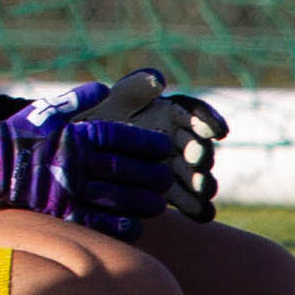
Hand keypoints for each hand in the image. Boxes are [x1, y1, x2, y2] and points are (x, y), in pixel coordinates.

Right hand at [0, 85, 180, 234]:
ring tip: (156, 204)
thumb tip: (102, 86)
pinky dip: (122, 227)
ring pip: (120, 199)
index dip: (148, 144)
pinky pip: (101, 225)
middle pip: (127, 170)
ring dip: (144, 203)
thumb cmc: (16, 137)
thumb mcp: (44, 112)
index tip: (163, 149)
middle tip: (165, 179)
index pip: (122, 138)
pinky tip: (134, 226)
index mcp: (74, 135)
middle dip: (152, 176)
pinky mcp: (62, 215)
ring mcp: (69, 191)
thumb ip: (76, 100)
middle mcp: (75, 162)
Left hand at [88, 65, 228, 223]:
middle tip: (198, 158)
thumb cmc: (94, 122)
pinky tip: (203, 214)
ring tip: (202, 188)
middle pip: (197, 147)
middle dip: (201, 153)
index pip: (194, 115)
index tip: (218, 131)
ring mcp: (173, 168)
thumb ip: (132, 90)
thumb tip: (158, 80)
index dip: (208, 121)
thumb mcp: (109, 103)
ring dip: (203, 182)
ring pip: (196, 175)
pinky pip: (187, 201)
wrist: (76, 158)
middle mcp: (176, 141)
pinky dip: (197, 207)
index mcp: (168, 114)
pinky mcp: (166, 193)